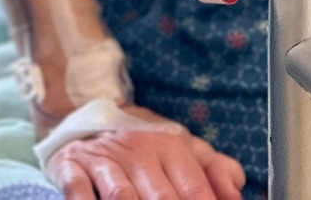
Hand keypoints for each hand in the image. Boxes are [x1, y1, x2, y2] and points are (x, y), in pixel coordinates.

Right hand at [45, 105, 244, 199]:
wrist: (89, 117)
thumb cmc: (145, 147)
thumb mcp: (184, 149)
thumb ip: (215, 170)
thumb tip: (237, 192)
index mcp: (171, 145)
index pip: (195, 191)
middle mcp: (138, 150)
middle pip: (162, 199)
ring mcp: (105, 158)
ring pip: (123, 197)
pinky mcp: (73, 166)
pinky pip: (78, 190)